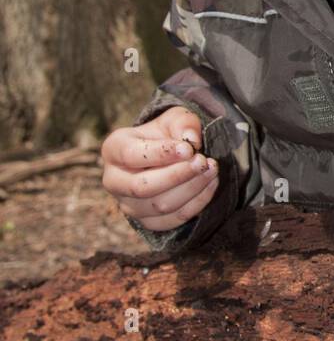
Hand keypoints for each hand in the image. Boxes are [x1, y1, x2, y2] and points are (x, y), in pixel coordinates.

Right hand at [101, 106, 218, 231]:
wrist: (168, 157)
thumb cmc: (167, 134)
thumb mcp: (175, 119)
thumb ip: (183, 123)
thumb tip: (192, 140)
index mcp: (114, 149)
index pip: (131, 155)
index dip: (161, 154)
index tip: (188, 149)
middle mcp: (114, 180)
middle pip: (141, 187)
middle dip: (177, 175)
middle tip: (203, 162)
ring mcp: (128, 205)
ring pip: (160, 206)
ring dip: (191, 189)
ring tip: (211, 170)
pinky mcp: (147, 222)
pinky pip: (173, 219)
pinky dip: (196, 203)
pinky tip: (210, 184)